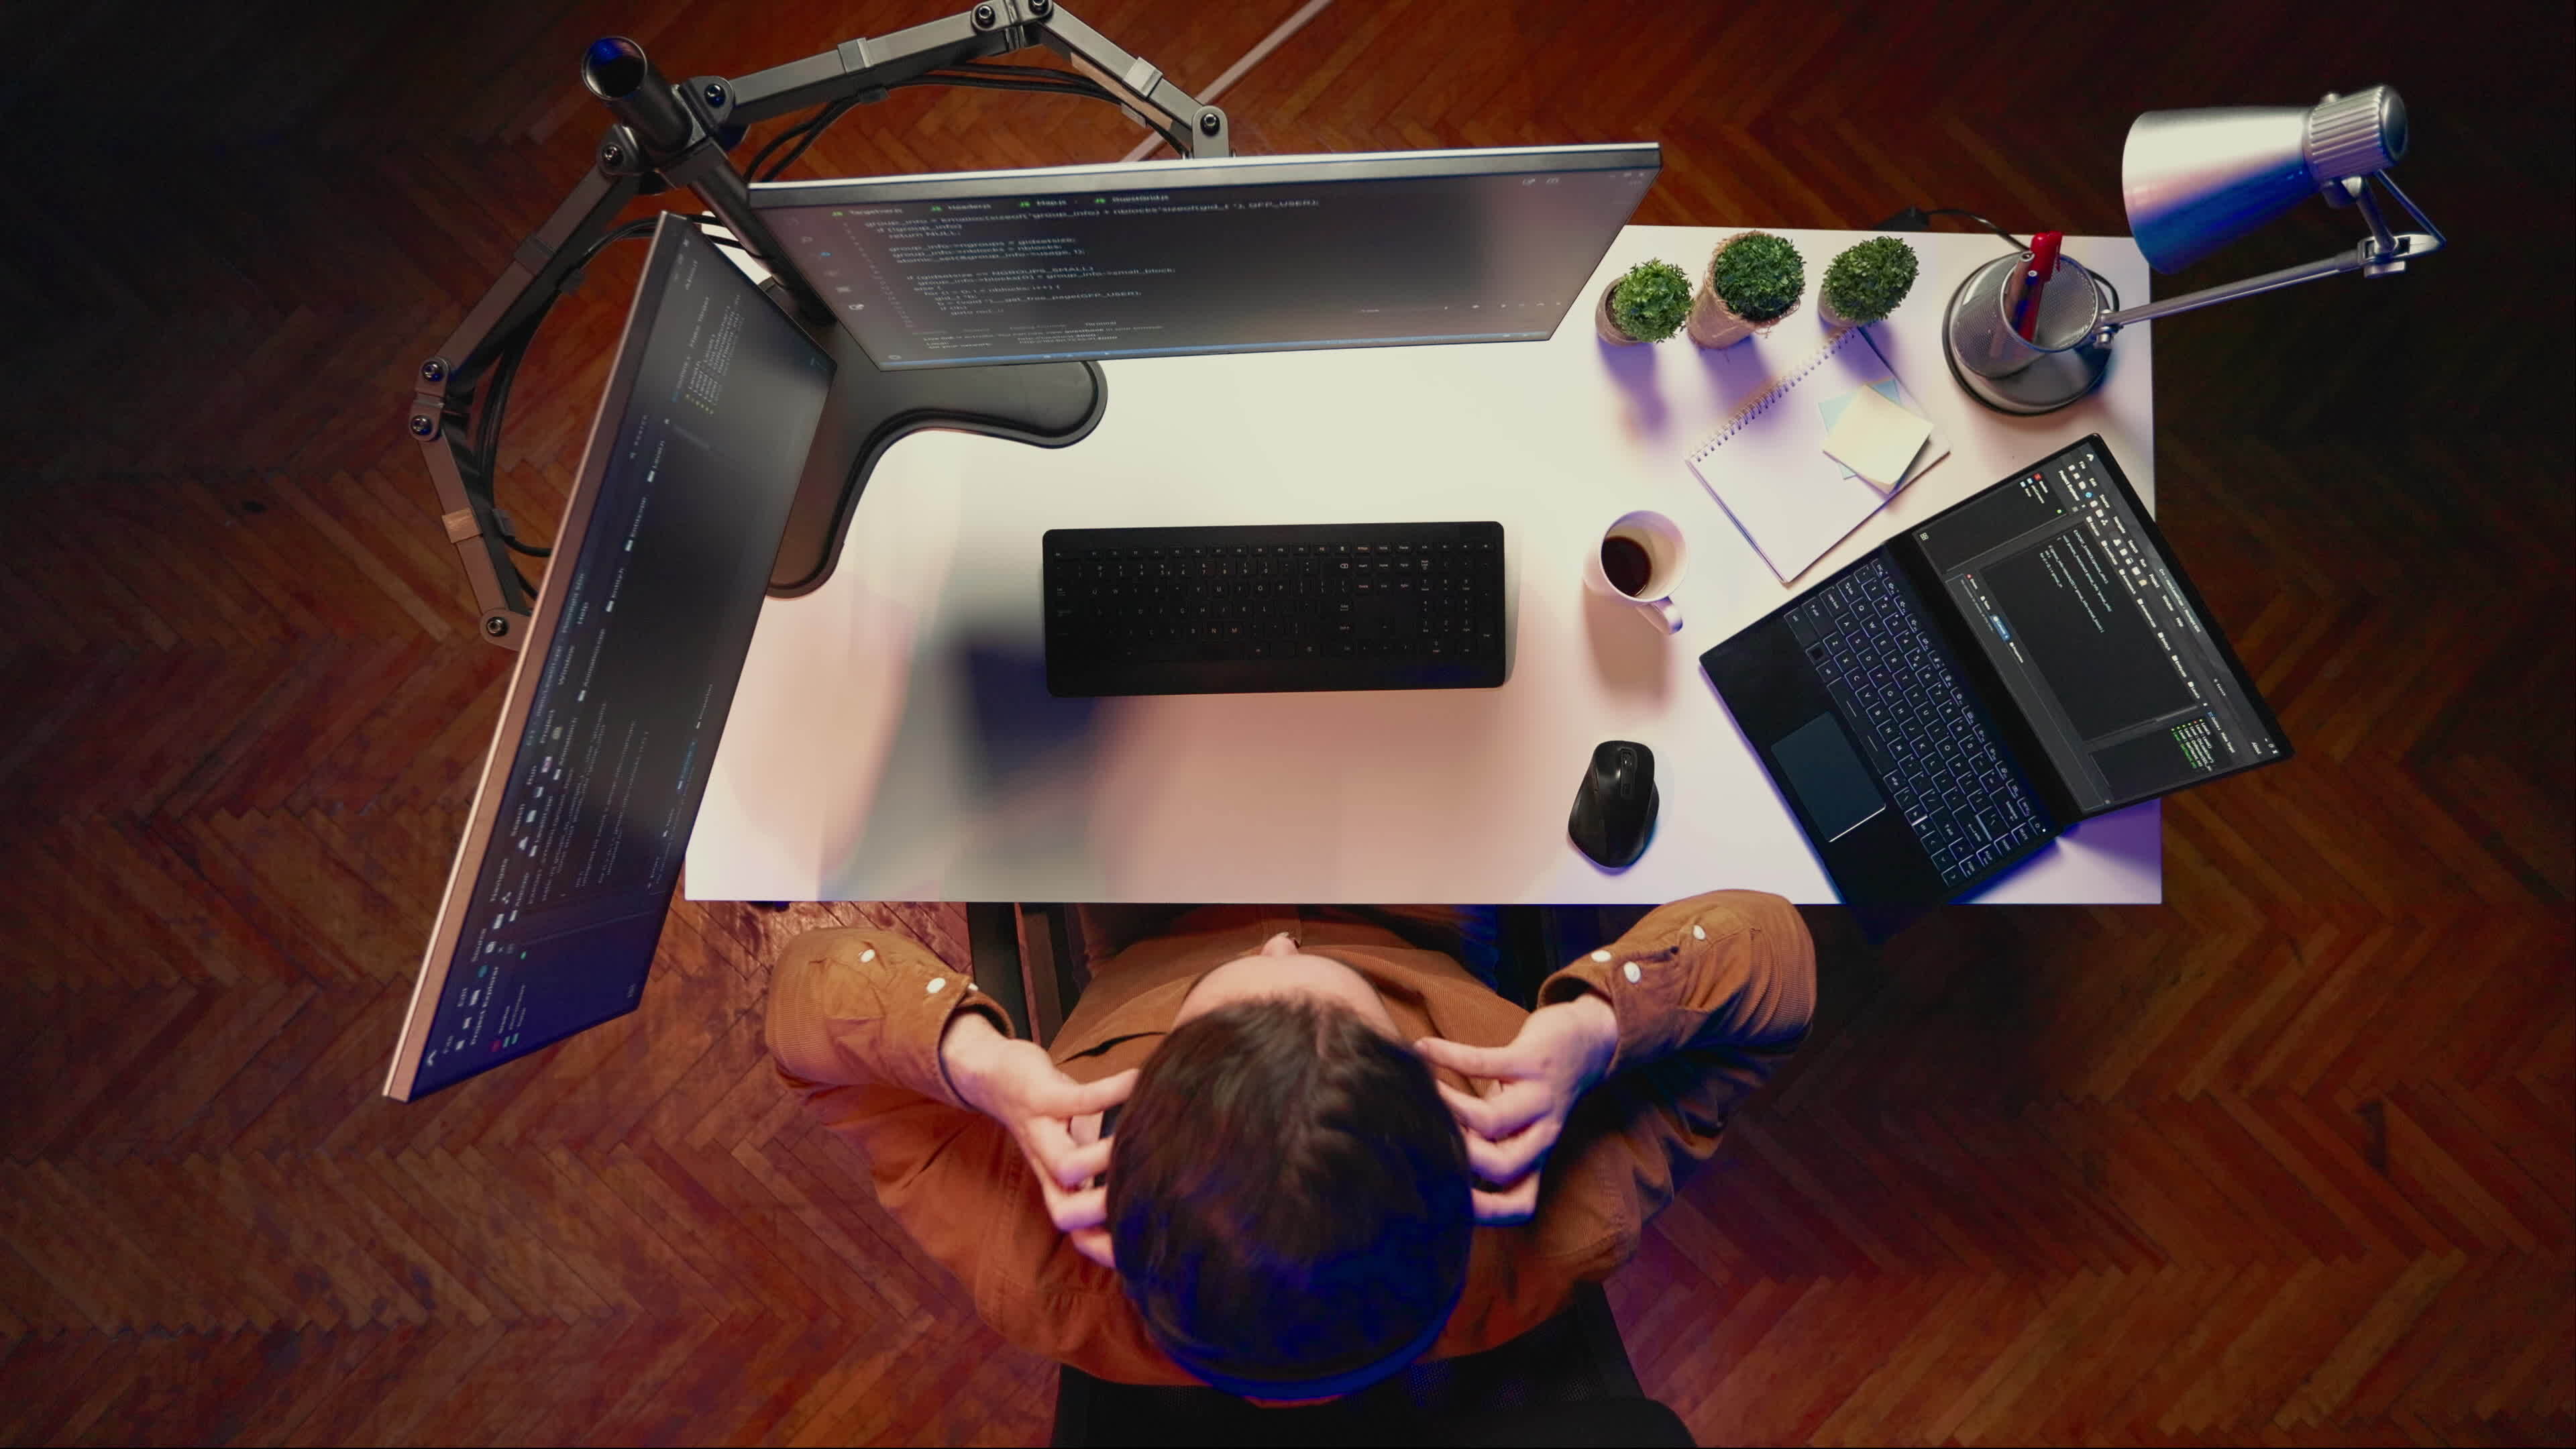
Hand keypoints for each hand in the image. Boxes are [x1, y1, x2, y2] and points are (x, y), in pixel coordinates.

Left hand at [940, 1013, 1138, 1269]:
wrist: (994, 1078)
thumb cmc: (1051, 1119)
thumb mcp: (1077, 1151)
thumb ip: (1105, 1173)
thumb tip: (1154, 1187)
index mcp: (1060, 1187)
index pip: (1078, 1234)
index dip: (1105, 1249)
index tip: (1143, 1247)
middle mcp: (1048, 1170)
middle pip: (1065, 1214)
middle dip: (1104, 1212)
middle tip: (1147, 1194)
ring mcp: (1041, 1134)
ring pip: (1065, 1164)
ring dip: (1105, 1157)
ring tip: (1141, 1141)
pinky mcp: (1041, 1097)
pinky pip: (1079, 1100)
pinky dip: (1112, 1091)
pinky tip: (1138, 1081)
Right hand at [1413, 993, 1617, 1224]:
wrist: (1585, 1045)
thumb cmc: (1533, 1093)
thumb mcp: (1517, 1129)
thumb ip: (1486, 1150)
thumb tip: (1437, 1169)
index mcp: (1536, 1157)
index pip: (1520, 1204)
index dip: (1485, 1211)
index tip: (1443, 1201)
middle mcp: (1542, 1134)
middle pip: (1502, 1166)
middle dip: (1459, 1157)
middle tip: (1423, 1136)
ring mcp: (1539, 1097)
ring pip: (1491, 1119)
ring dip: (1449, 1107)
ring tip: (1421, 1092)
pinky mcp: (1532, 1060)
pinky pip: (1484, 1062)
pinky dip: (1448, 1056)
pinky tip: (1423, 1049)